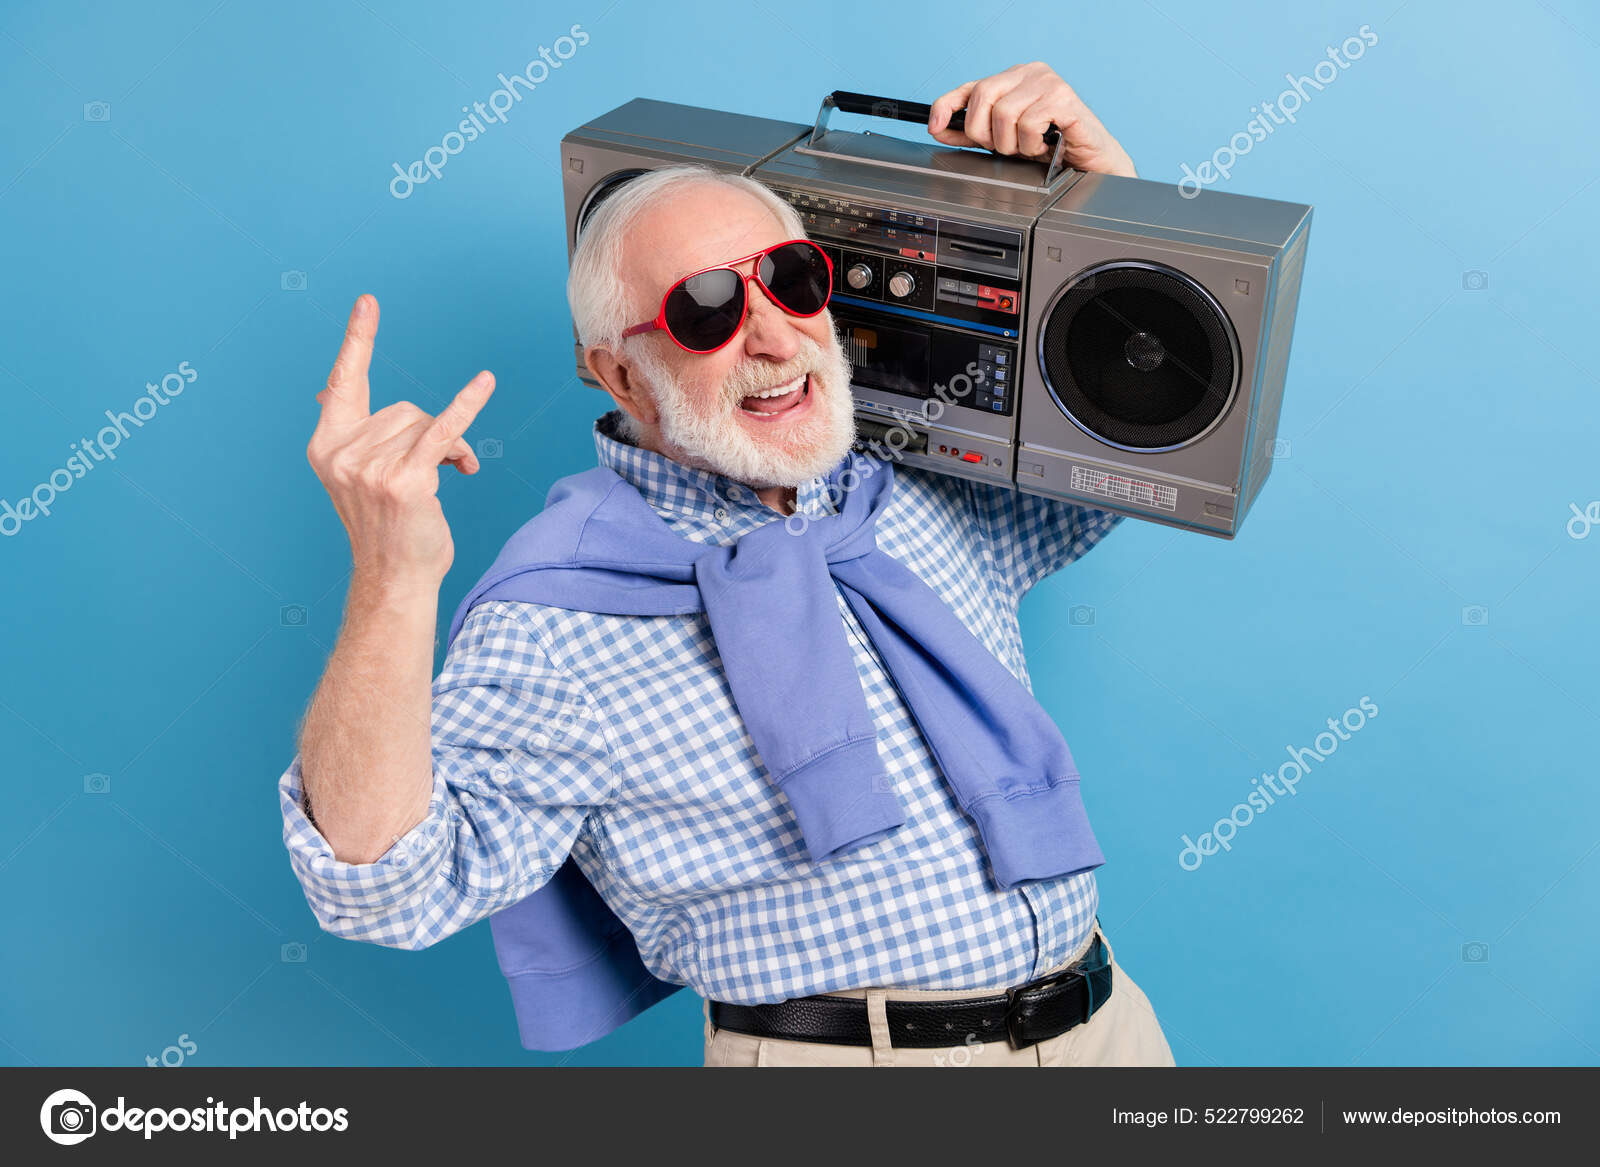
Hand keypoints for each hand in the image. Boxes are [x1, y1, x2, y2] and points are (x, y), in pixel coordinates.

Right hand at [306, 294, 495, 587]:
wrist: (396, 577)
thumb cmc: (388, 526)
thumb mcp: (358, 474)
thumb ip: (355, 431)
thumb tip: (329, 388)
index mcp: (326, 445)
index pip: (344, 381)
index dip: (358, 340)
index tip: (368, 302)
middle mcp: (343, 453)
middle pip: (405, 408)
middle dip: (430, 432)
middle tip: (439, 465)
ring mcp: (371, 467)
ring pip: (428, 424)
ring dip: (450, 445)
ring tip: (449, 474)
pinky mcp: (407, 480)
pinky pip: (444, 430)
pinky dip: (467, 406)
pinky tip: (486, 382)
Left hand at [927, 61, 1136, 177]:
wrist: (1090, 164)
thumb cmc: (1052, 149)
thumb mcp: (1004, 140)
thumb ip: (973, 133)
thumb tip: (940, 128)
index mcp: (1014, 78)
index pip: (970, 86)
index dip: (946, 106)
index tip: (934, 127)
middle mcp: (1030, 73)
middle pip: (982, 97)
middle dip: (984, 133)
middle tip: (1004, 147)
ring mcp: (1048, 82)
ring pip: (1003, 114)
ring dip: (1012, 143)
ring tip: (1028, 147)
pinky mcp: (1064, 97)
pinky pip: (1028, 123)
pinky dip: (1031, 143)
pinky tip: (1044, 145)